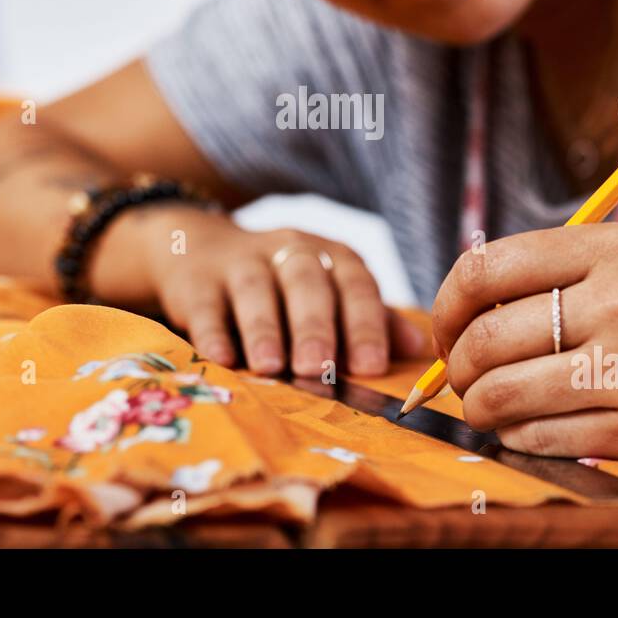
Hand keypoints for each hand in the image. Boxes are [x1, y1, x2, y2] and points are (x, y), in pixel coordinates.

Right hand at [101, 204, 426, 376]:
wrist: (202, 249)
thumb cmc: (283, 285)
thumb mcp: (330, 292)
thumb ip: (371, 319)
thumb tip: (419, 347)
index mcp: (331, 258)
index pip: (355, 284)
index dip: (364, 324)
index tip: (371, 366)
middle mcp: (289, 253)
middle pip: (306, 284)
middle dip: (314, 326)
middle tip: (319, 367)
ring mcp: (241, 262)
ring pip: (255, 289)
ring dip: (264, 328)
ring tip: (272, 366)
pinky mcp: (198, 281)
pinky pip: (207, 305)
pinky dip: (213, 331)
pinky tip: (221, 358)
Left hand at [432, 222, 617, 483]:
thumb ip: (558, 272)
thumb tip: (463, 308)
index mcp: (610, 247)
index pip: (484, 268)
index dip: (444, 304)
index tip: (445, 326)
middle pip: (484, 338)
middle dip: (455, 366)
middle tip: (463, 375)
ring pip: (502, 394)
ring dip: (479, 406)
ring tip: (491, 404)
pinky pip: (539, 437)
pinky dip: (516, 436)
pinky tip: (529, 426)